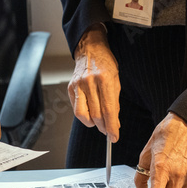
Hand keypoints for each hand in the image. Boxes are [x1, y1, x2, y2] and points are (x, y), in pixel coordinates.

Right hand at [68, 26, 119, 140]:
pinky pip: (76, 108)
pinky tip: (90, 114)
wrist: (90, 50)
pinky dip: (84, 115)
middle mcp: (89, 82)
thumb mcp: (116, 80)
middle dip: (103, 127)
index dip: (112, 127)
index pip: (108, 110)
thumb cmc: (106, 64)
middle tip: (108, 131)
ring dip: (92, 124)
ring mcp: (77, 85)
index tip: (114, 137)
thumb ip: (115, 102)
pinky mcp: (70, 88)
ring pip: (82, 115)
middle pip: (96, 115)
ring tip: (99, 123)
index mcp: (104, 79)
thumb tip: (114, 123)